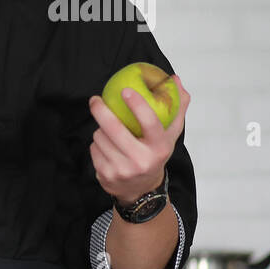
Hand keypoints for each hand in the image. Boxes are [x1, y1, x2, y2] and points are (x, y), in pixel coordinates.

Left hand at [87, 73, 189, 203]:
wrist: (141, 190)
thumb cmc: (155, 153)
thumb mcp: (170, 134)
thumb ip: (176, 107)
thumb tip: (174, 79)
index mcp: (160, 147)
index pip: (150, 122)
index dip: (138, 105)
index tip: (125, 90)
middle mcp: (142, 160)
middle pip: (115, 129)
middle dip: (101, 111)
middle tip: (95, 99)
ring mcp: (122, 169)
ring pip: (100, 137)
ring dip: (100, 129)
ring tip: (110, 132)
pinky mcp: (106, 175)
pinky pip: (93, 148)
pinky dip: (97, 143)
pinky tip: (106, 146)